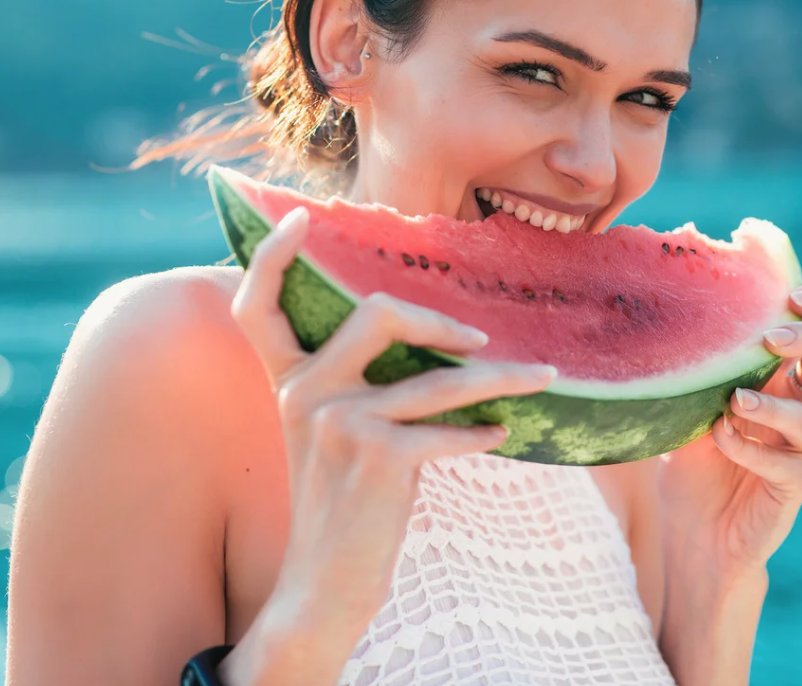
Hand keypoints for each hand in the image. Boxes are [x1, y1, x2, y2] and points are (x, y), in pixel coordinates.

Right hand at [221, 206, 554, 685]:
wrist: (325, 584)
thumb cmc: (344, 501)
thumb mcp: (330, 432)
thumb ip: (353, 380)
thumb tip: (420, 328)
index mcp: (287, 379)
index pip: (257, 305)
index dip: (273, 257)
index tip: (304, 217)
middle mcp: (304, 390)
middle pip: (380, 312)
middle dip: (442, 320)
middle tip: (482, 341)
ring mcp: (338, 420)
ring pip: (440, 377)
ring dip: (503, 379)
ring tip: (544, 378)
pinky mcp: (375, 455)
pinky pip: (448, 429)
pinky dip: (481, 432)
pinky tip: (499, 436)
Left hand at [658, 285, 801, 574]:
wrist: (695, 535)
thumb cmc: (690, 464)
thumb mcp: (684, 410)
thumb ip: (688, 373)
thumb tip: (655, 324)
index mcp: (774, 378)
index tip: (789, 293)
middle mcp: (796, 407)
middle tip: (771, 337)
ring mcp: (800, 448)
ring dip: (770, 405)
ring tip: (734, 401)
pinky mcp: (795, 484)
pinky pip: (786, 463)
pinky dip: (751, 449)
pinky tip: (721, 440)